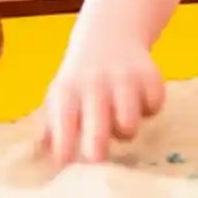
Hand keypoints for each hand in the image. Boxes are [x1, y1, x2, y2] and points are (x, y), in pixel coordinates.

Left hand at [40, 38, 163, 164]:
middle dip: (97, 152)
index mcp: (67, 92)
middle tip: (97, 159)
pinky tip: (138, 97)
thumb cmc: (81, 77)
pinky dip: (148, 107)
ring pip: (128, 125)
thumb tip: (45, 152)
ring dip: (125, 129)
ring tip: (119, 118)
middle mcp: (94, 85)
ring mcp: (124, 79)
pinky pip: (152, 107)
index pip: (63, 128)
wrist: (108, 34)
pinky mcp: (150, 76)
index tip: (67, 164)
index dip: (65, 150)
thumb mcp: (60, 95)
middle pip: (97, 132)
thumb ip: (53, 126)